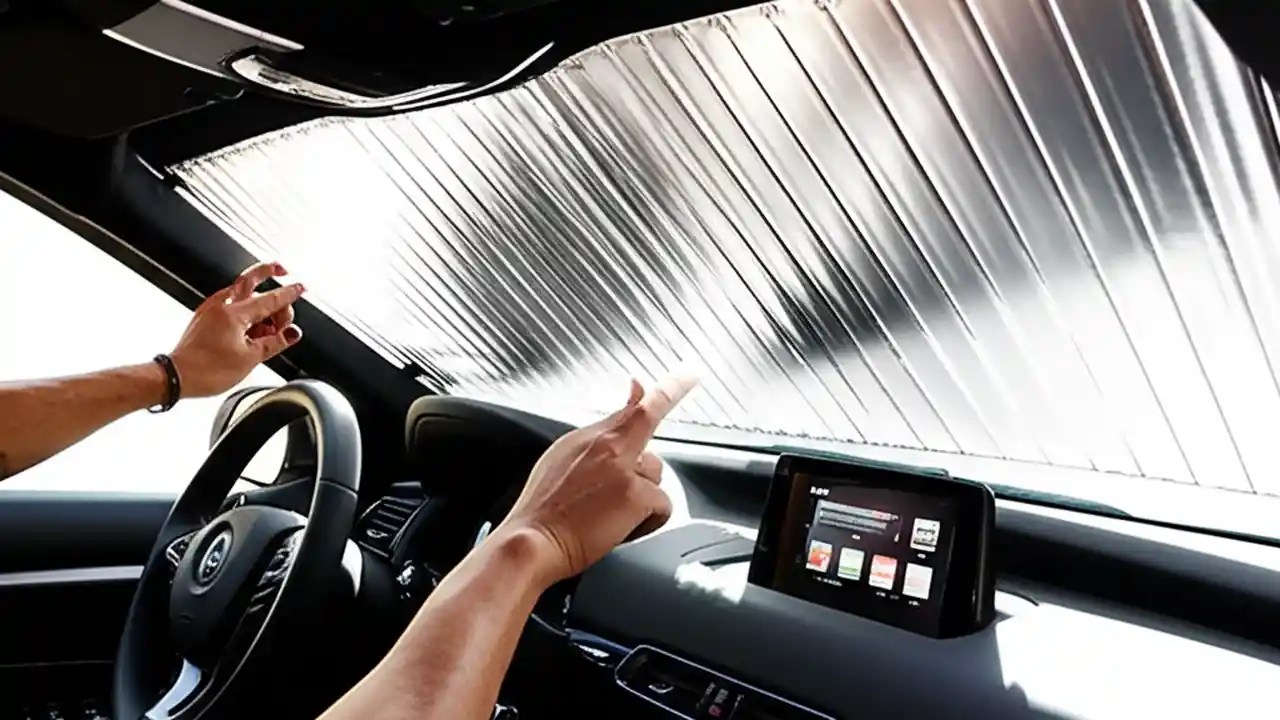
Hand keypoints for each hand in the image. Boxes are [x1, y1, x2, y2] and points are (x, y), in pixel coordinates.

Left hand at [170, 262, 305, 398]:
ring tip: (269, 321)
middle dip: (268, 271)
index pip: (270, 299)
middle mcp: (222, 305)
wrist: (176, 377)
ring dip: (258, 296)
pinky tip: (250, 321)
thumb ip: (275, 342)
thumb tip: (292, 333)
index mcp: (235, 314)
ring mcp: (211, 309)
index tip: (300, 288)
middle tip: (283, 271)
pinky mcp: (205, 317)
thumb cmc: (206, 371)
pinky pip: (229, 303)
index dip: (289, 293)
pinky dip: (244, 306)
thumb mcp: (250, 358)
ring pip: (241, 292)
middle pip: (250, 279)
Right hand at [496, 374, 697, 585]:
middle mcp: (608, 445)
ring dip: (641, 495)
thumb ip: (592, 442)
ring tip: (609, 516)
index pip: (634, 405)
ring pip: (656, 473)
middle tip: (621, 490)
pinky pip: (662, 505)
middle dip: (644, 454)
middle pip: (648, 426)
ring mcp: (623, 468)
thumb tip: (612, 430)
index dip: (666, 389)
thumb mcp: (560, 464)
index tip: (688, 375)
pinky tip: (620, 530)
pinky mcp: (635, 495)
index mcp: (588, 438)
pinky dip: (647, 522)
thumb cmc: (542, 511)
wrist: (530, 541)